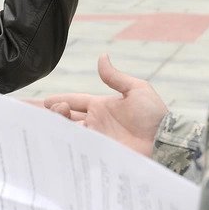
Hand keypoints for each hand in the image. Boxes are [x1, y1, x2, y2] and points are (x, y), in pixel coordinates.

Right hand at [44, 54, 167, 156]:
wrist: (164, 141)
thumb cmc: (154, 114)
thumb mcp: (136, 89)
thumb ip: (115, 76)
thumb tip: (102, 56)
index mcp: (102, 106)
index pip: (76, 101)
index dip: (60, 100)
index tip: (43, 101)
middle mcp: (97, 122)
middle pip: (69, 117)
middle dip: (57, 112)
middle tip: (53, 109)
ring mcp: (98, 138)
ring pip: (71, 131)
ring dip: (60, 124)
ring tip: (59, 117)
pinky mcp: (100, 152)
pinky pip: (80, 147)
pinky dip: (68, 143)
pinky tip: (59, 139)